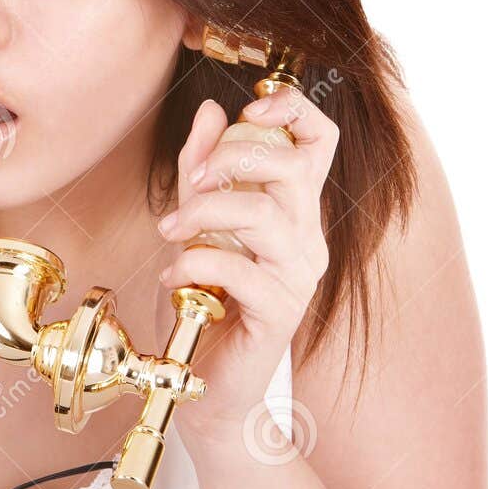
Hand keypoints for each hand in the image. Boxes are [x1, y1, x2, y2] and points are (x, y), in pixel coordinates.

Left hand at [155, 88, 338, 448]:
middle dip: (229, 160)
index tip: (250, 105)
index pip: (319, 141)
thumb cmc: (200, 304)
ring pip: (263, 215)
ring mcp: (299, 275)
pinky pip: (242, 270)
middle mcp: (306, 237)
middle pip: (291, 166)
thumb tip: (211, 110)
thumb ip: (200, 171)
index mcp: (292, 209)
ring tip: (169, 234)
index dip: (294, 109)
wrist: (203, 383)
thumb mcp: (191, 226)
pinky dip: (196, 264)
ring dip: (202, 214)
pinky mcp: (281, 312)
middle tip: (187, 185)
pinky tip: (173, 278)